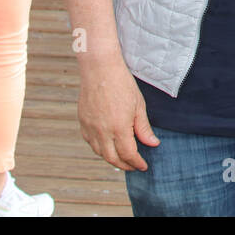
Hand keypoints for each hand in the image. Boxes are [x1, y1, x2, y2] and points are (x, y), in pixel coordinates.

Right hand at [76, 56, 158, 171]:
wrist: (100, 69)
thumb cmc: (121, 83)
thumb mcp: (138, 105)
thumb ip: (143, 127)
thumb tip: (152, 143)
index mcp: (119, 127)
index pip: (128, 154)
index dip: (137, 163)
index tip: (143, 165)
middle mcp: (102, 131)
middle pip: (112, 158)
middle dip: (125, 166)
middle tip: (134, 166)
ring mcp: (90, 127)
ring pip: (100, 152)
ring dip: (111, 158)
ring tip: (122, 157)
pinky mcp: (82, 122)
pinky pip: (90, 142)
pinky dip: (100, 148)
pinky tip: (107, 144)